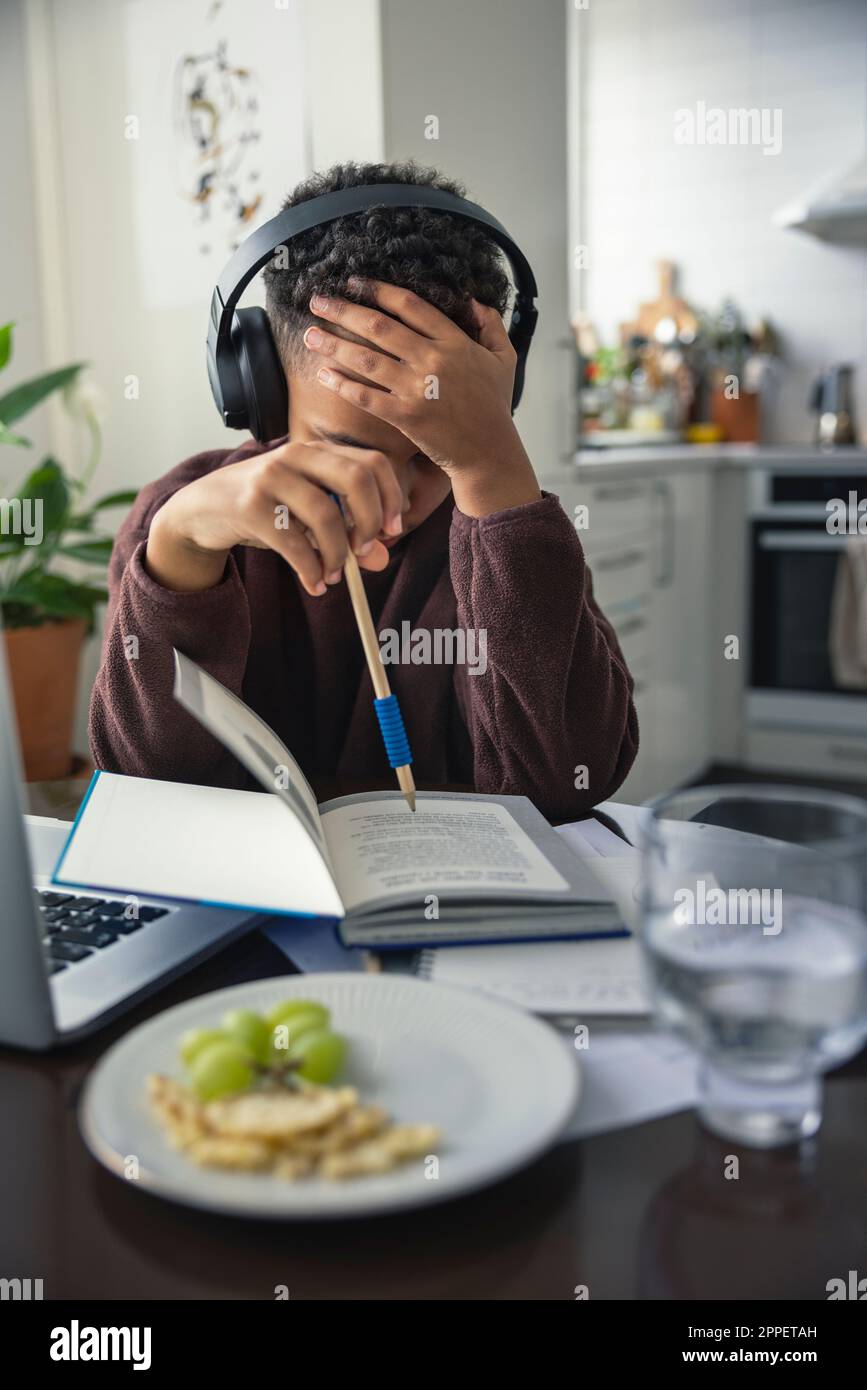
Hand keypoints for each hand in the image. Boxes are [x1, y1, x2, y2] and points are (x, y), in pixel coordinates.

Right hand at [146, 440, 402, 594]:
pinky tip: (314, 584)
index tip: (392, 530)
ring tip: (334, 576)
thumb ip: (345, 532)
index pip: (372, 462)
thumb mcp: (306, 517)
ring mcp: (270, 477)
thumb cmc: (262, 508)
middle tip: (365, 550)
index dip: (391, 497)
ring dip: (338, 555)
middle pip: (357, 478)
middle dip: (370, 521)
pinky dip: (311, 570)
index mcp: (316, 451)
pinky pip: (294, 542)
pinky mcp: (249, 505)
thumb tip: (380, 558)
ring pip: (327, 515)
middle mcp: (296, 456)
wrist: (201, 509)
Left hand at [304, 281, 539, 506]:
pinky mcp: (405, 417)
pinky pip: (365, 397)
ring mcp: (417, 389)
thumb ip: (492, 325)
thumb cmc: (495, 407)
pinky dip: (342, 385)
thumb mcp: (505, 359)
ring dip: (333, 344)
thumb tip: (472, 301)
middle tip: (317, 301)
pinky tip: (323, 374)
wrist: (488, 453)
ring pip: (366, 359)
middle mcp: (433, 360)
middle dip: (344, 311)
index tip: (355, 283)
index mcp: (455, 342)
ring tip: (310, 335)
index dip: (378, 291)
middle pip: (380, 327)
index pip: (410, 306)